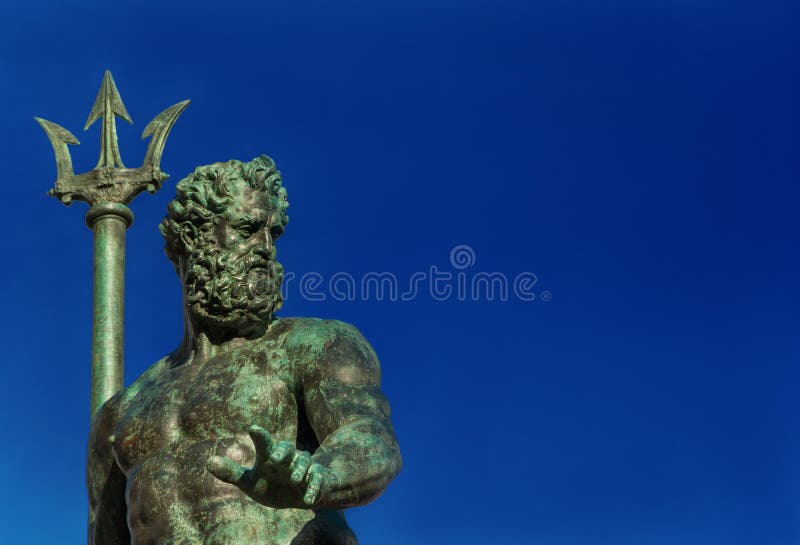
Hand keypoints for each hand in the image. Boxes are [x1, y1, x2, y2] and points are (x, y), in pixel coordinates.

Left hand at [207, 425, 335, 506]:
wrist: (298, 494)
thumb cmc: (270, 483)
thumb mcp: (250, 481)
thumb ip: (232, 473)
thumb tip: (208, 461)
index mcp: (270, 457)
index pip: (265, 444)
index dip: (259, 437)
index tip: (253, 428)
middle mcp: (288, 459)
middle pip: (288, 449)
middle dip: (283, 452)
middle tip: (274, 457)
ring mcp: (304, 468)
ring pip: (305, 462)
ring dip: (300, 470)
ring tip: (294, 479)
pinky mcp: (317, 479)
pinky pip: (317, 481)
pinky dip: (313, 488)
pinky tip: (307, 500)